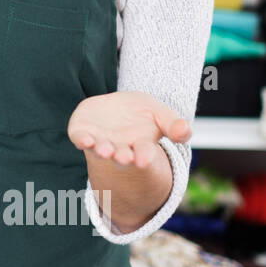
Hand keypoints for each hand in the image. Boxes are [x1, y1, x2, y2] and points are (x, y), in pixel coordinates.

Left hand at [66, 91, 191, 168]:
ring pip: (100, 149)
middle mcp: (119, 148)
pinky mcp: (81, 132)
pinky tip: (85, 140)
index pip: (143, 154)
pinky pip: (79, 138)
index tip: (144, 160)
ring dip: (102, 151)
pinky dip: (82, 140)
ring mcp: (99, 141)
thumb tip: (185, 131)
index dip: (144, 157)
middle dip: (122, 158)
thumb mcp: (160, 114)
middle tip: (124, 158)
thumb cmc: (140, 113)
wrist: (113, 106)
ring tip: (105, 151)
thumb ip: (173, 124)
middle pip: (121, 156)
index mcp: (139, 146)